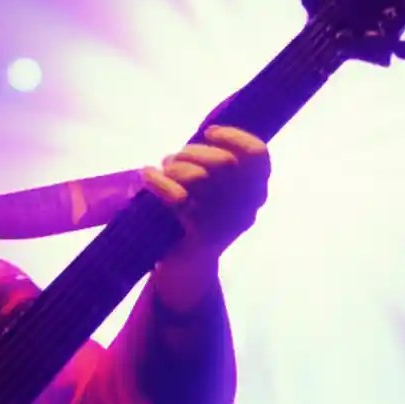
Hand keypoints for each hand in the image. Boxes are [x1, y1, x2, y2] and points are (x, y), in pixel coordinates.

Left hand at [143, 124, 269, 308]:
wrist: (185, 270)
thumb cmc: (194, 220)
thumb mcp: (211, 191)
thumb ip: (211, 166)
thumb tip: (194, 141)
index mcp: (254, 194)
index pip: (258, 156)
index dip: (234, 137)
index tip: (209, 132)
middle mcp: (246, 209)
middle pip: (224, 162)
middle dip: (192, 152)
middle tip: (172, 159)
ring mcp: (225, 224)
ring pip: (200, 178)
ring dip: (174, 167)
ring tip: (161, 169)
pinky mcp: (201, 236)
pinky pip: (178, 198)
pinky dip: (157, 182)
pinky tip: (146, 177)